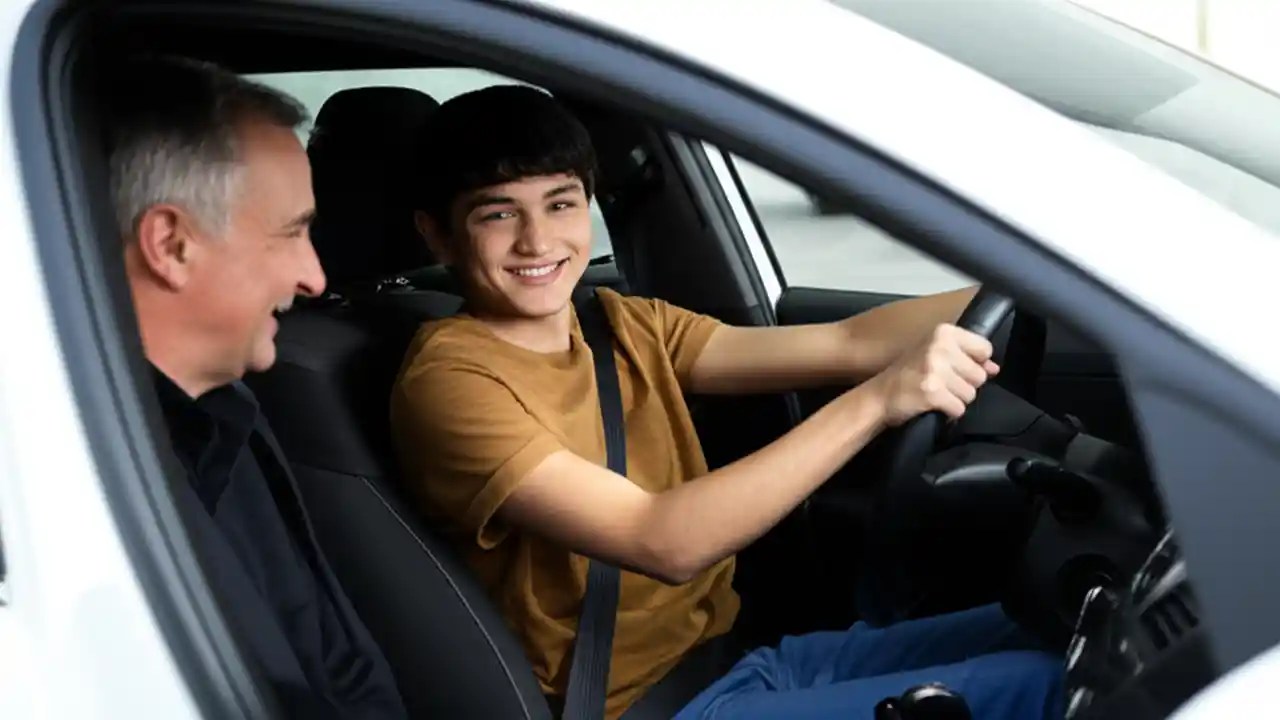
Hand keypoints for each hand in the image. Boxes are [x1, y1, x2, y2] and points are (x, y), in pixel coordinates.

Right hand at [867, 324, 999, 426]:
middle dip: (965, 384)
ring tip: (937, 393)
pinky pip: (959, 408)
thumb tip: (994, 368)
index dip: (975, 363)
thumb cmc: (908, 374)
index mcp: (943, 332)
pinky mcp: (932, 392)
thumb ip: (967, 357)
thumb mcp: (936, 355)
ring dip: (956, 399)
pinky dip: (949, 411)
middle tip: (942, 383)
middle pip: (979, 375)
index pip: (984, 349)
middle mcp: (940, 347)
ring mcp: (935, 369)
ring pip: (971, 393)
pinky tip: (933, 405)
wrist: (879, 395)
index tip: (956, 368)